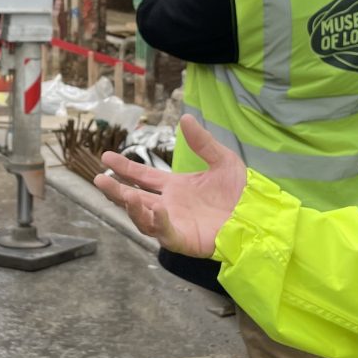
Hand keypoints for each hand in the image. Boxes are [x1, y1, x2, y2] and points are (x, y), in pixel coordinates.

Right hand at [92, 115, 246, 256]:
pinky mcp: (185, 240)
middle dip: (115, 190)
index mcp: (176, 188)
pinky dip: (157, 222)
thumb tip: (185, 118)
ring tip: (123, 194)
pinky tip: (155, 208)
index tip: (106, 156)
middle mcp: (170, 206)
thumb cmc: (242, 192)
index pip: (143, 177)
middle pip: (135, 199)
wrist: (259, 214)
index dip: (125, 167)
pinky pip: (165, 233)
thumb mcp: (223, 160)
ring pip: (144, 219)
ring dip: (131, 207)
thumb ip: (202, 142)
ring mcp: (175, 224)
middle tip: (99, 178)